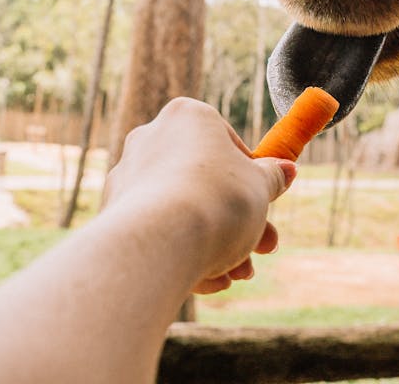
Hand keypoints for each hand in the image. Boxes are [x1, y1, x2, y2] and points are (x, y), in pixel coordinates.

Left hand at [103, 97, 294, 293]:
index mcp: (188, 117)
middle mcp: (151, 138)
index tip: (267, 204)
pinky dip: (185, 254)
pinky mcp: (113, 215)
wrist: (161, 243)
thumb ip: (272, 177)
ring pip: (184, 212)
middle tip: (264, 248)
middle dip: (240, 221)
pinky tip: (209, 281)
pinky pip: (160, 232)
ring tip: (238, 274)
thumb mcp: (261, 188)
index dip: (254, 179)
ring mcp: (129, 177)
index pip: (228, 145)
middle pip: (206, 183)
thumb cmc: (218, 203)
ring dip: (218, 244)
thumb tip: (286, 170)